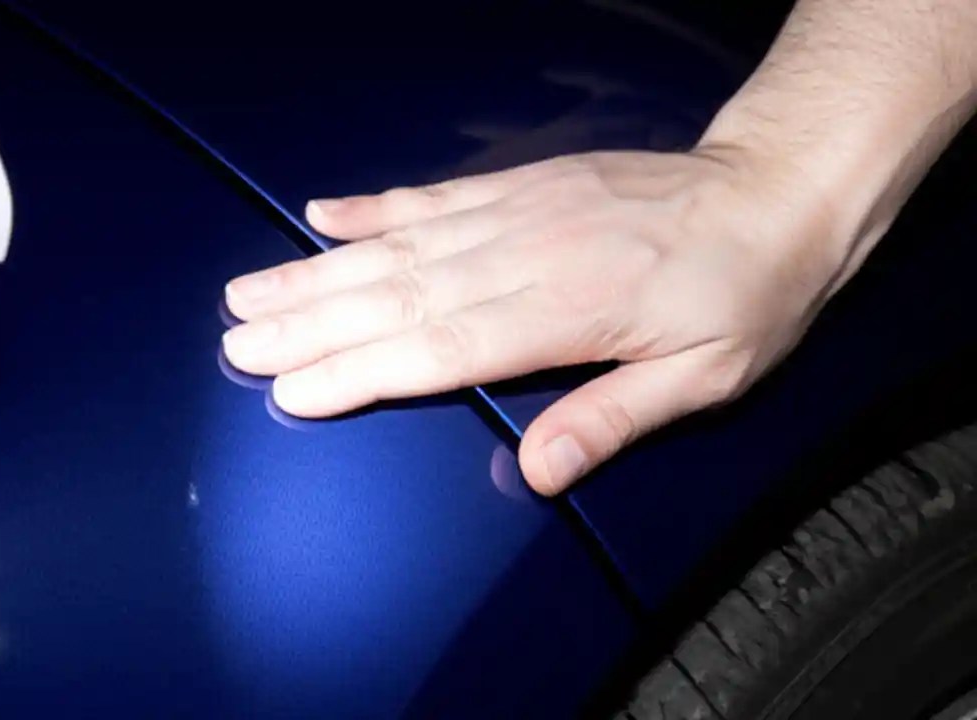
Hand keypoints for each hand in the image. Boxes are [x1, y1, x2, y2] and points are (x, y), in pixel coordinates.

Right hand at [222, 146, 847, 494]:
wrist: (773, 190)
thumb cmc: (746, 291)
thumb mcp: (704, 376)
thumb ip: (612, 418)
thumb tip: (535, 471)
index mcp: (568, 307)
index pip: (440, 348)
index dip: (358, 370)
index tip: (292, 386)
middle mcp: (527, 251)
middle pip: (396, 296)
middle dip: (308, 323)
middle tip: (235, 342)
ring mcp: (518, 209)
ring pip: (397, 246)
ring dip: (316, 270)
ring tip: (247, 292)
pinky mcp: (521, 183)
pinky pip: (432, 197)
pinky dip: (372, 208)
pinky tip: (321, 215)